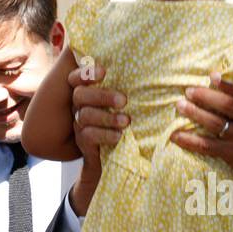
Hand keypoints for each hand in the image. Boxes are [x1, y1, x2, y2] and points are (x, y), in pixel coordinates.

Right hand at [67, 63, 124, 215]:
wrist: (116, 159)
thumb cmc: (126, 127)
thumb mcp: (127, 107)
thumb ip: (129, 92)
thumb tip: (155, 74)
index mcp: (90, 94)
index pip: (78, 77)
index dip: (86, 73)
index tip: (104, 71)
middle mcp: (80, 107)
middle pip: (80, 95)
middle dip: (102, 95)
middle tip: (123, 100)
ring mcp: (79, 124)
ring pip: (84, 114)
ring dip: (107, 116)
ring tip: (126, 121)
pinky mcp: (82, 142)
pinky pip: (87, 134)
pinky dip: (105, 134)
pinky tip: (119, 137)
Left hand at [170, 73, 232, 181]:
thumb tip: (221, 84)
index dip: (229, 85)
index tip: (212, 76)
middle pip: (228, 105)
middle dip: (205, 96)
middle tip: (188, 91)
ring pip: (216, 123)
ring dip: (195, 113)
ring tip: (180, 105)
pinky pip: (208, 146)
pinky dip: (189, 140)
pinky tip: (175, 136)